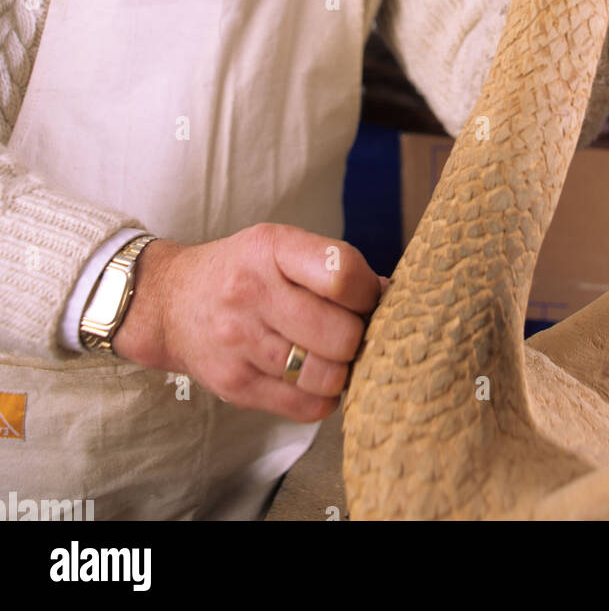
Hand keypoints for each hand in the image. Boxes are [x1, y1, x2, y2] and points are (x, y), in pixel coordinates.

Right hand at [112, 225, 383, 422]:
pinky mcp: (234, 385)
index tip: (367, 298)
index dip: (369, 293)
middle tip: (351, 333)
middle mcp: (251, 292)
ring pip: (326, 376)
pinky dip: (323, 397)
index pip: (342, 274)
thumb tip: (392, 296)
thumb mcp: (281, 247)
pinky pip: (304, 406)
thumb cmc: (243, 271)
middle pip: (341, 334)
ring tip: (333, 357)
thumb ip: (335, 267)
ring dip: (342, 371)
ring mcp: (240, 342)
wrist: (170, 302)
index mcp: (271, 248)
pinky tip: (314, 379)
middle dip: (359, 337)